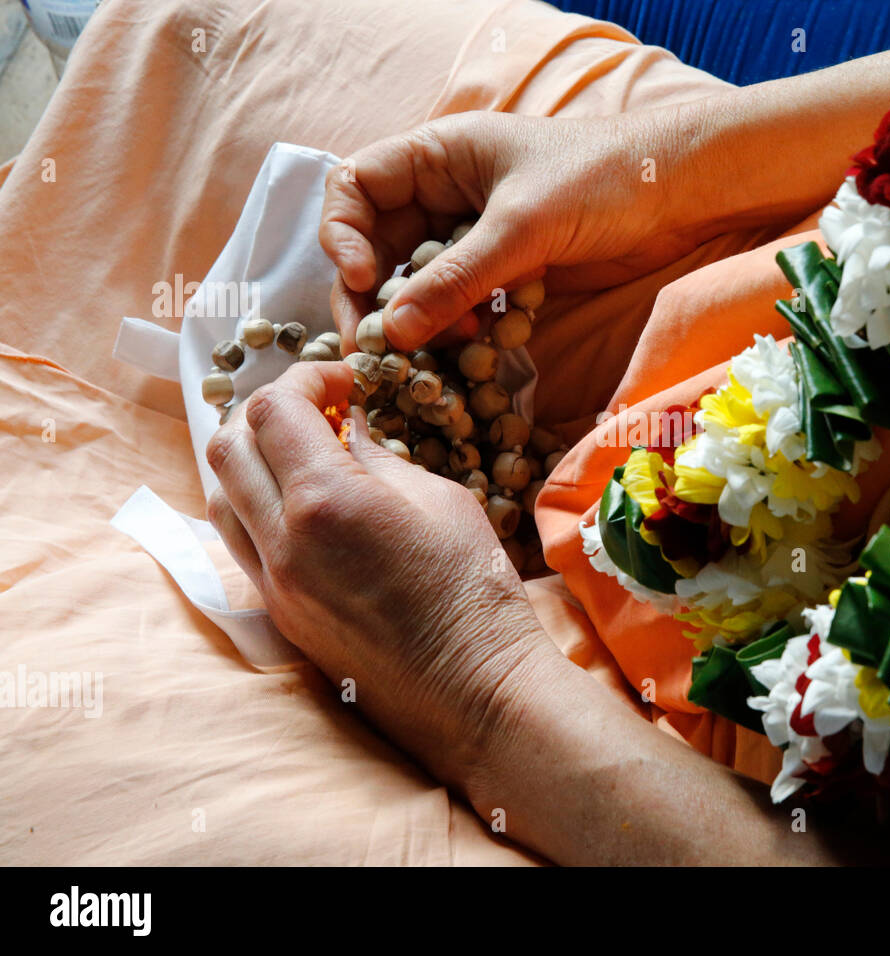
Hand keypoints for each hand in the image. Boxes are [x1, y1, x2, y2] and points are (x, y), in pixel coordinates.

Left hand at [204, 362, 557, 786]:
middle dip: (268, 412)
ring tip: (304, 457)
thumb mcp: (440, 499)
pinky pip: (240, 543)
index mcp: (326, 498)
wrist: (470, 687)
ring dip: (252, 460)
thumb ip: (380, 459)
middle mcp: (282, 539)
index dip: (306, 379)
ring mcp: (274, 582)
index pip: (274, 409)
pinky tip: (304, 507)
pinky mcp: (280, 613)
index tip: (345, 383)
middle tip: (320, 411)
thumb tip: (349, 433)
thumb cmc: (472, 588)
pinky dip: (256, 507)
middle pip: (228, 444)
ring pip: (220, 495)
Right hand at [319, 110, 716, 350]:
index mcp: (436, 156)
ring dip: (424, 319)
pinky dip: (462, 327)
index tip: (364, 280)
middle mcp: (447, 194)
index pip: (355, 187)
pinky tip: (480, 342)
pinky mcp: (509, 271)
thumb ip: (456, 278)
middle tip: (380, 348)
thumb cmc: (600, 179)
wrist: (679, 192)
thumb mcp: (521, 226)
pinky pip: (464, 303)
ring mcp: (477, 235)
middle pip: (380, 247)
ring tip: (447, 344)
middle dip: (378, 297)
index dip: (342, 234)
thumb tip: (392, 331)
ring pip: (423, 284)